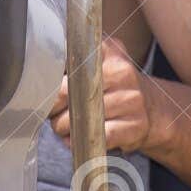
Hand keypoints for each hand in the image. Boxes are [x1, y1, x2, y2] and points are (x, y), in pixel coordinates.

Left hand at [48, 35, 163, 153]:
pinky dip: (79, 141)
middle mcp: (121, 72)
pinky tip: (75, 138)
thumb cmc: (114, 85)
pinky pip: (97, 136)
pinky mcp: (134, 126)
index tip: (41, 81)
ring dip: (63, 126)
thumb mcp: (100, 60)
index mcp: (109, 49)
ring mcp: (130, 100)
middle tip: (49, 110)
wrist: (153, 109)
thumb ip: (73, 57)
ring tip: (62, 125)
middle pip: (69, 90)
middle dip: (52, 105)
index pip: (71, 55)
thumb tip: (37, 64)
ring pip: (80, 117)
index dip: (50, 72)